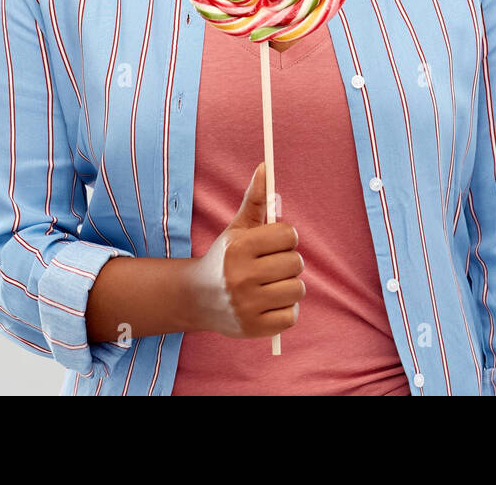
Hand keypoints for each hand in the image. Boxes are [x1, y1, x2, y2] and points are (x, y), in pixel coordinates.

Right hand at [187, 162, 304, 338]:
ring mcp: (248, 305)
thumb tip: (265, 167)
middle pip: (296, 263)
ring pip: (297, 289)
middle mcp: (242, 276)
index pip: (289, 235)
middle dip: (287, 262)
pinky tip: (269, 303)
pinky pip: (292, 315)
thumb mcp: (237, 228)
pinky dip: (286, 309)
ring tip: (271, 285)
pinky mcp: (253, 328)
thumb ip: (255, 199)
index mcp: (240, 247)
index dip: (285, 238)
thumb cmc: (225, 257)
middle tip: (270, 266)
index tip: (273, 244)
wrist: (197, 298)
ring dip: (289, 286)